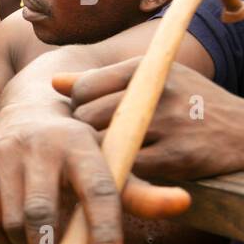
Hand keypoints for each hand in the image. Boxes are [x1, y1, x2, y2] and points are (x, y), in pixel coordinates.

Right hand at [0, 111, 188, 243]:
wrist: (28, 118)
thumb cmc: (78, 157)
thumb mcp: (109, 167)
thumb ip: (141, 193)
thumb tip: (182, 204)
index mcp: (79, 143)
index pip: (97, 190)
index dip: (104, 229)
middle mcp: (37, 144)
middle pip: (41, 214)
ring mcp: (1, 155)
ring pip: (11, 223)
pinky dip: (2, 242)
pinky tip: (16, 238)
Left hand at [56, 59, 243, 180]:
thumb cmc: (190, 104)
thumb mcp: (153, 80)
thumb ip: (102, 81)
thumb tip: (54, 82)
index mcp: (146, 68)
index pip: (83, 88)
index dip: (75, 109)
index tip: (84, 120)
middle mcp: (156, 91)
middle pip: (87, 118)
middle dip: (82, 136)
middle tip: (88, 146)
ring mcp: (168, 124)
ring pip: (105, 144)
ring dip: (98, 156)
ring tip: (103, 159)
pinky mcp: (179, 156)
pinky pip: (129, 169)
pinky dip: (120, 174)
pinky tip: (123, 174)